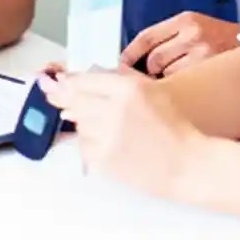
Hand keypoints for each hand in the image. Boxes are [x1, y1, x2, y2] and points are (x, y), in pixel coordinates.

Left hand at [38, 70, 200, 200]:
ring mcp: (107, 136)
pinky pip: (83, 145)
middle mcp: (114, 110)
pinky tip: (109, 143)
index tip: (53, 80)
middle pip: (73, 100)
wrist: (186, 164)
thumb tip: (81, 75)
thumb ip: (117, 78)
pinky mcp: (103, 159)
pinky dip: (90, 143)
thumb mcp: (149, 89)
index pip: (83, 80)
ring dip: (83, 122)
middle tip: (54, 94)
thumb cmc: (172, 127)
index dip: (65, 81)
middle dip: (63, 98)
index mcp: (127, 89)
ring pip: (78, 123)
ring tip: (106, 126)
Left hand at [121, 11, 239, 76]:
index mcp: (185, 20)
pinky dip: (180, 88)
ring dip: (166, 80)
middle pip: (154, 59)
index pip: (147, 37)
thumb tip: (136, 59)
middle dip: (150, 71)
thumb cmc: (222, 42)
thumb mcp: (195, 28)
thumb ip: (169, 38)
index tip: (121, 64)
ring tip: (179, 79)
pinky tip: (188, 87)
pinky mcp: (211, 71)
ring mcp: (203, 54)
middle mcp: (193, 34)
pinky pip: (182, 84)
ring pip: (166, 74)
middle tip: (155, 78)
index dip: (130, 53)